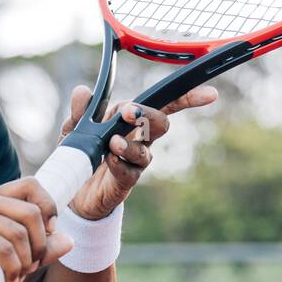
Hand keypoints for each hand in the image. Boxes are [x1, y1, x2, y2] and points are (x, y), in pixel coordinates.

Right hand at [0, 177, 74, 281]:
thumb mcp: (6, 259)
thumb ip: (35, 250)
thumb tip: (69, 241)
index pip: (32, 185)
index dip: (48, 208)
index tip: (47, 236)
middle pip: (32, 212)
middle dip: (41, 246)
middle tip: (31, 268)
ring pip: (20, 234)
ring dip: (25, 263)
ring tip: (16, 278)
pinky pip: (4, 248)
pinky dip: (12, 269)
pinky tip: (7, 281)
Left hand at [61, 85, 218, 219]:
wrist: (72, 190)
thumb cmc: (80, 155)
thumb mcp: (74, 130)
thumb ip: (80, 112)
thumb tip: (83, 91)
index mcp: (129, 120)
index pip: (162, 105)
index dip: (186, 98)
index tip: (209, 94)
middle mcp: (138, 139)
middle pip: (160, 124)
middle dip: (149, 115)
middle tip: (128, 112)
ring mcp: (134, 162)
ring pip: (146, 151)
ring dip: (131, 145)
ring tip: (112, 143)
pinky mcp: (124, 182)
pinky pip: (129, 172)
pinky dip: (119, 163)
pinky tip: (108, 159)